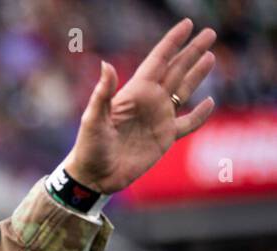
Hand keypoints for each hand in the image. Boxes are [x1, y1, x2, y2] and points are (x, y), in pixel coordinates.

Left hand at [63, 19, 216, 194]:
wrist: (94, 176)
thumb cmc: (89, 147)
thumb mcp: (93, 119)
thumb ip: (103, 93)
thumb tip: (105, 64)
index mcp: (134, 93)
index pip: (158, 61)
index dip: (172, 42)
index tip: (187, 24)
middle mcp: (149, 102)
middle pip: (176, 70)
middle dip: (192, 51)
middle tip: (209, 33)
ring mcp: (158, 119)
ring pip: (184, 90)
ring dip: (197, 74)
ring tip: (210, 56)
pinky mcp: (165, 138)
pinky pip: (188, 123)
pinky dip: (200, 114)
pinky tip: (210, 102)